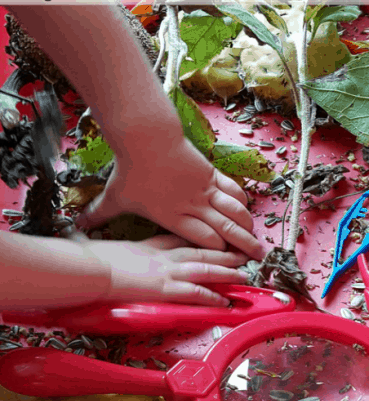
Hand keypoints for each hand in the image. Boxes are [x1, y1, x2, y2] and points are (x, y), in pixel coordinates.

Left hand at [76, 136, 264, 260]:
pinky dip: (241, 200)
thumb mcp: (113, 197)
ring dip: (247, 225)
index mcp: (173, 217)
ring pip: (233, 210)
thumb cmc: (130, 170)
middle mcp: (193, 206)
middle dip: (242, 245)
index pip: (203, 240)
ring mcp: (204, 189)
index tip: (228, 262)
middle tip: (257, 257)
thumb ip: (99, 214)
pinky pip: (231, 189)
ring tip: (257, 236)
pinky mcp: (209, 172)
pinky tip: (247, 208)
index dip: (218, 253)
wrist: (146, 138)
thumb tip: (78, 225)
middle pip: (224, 229)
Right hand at [80, 233, 249, 304]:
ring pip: (206, 270)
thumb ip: (98, 241)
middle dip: (223, 254)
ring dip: (226, 272)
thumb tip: (78, 235)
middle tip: (241, 254)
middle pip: (200, 252)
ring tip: (244, 275)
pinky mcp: (168, 289)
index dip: (198, 241)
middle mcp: (165, 256)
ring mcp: (168, 272)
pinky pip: (197, 293)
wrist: (93, 267)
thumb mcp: (98, 244)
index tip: (212, 241)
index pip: (180, 240)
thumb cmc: (92, 258)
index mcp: (151, 245)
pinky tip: (225, 301)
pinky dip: (213, 297)